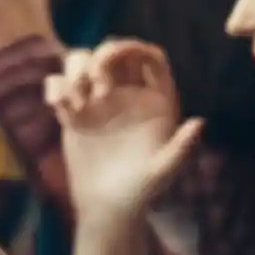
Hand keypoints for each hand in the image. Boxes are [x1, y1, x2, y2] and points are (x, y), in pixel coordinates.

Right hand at [49, 40, 203, 218]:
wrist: (106, 206)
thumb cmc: (140, 191)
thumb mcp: (162, 172)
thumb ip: (181, 148)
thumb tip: (199, 122)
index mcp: (154, 100)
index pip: (149, 57)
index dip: (133, 48)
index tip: (114, 63)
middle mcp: (127, 94)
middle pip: (113, 50)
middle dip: (100, 58)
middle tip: (98, 89)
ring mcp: (97, 101)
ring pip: (83, 61)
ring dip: (74, 70)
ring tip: (75, 103)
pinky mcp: (72, 113)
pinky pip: (59, 84)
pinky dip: (54, 88)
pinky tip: (57, 109)